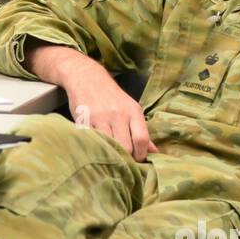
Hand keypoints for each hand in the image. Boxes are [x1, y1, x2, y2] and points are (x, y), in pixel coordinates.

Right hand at [27, 43, 155, 160]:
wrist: (87, 78)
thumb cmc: (112, 97)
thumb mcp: (131, 109)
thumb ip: (141, 131)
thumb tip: (155, 152)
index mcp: (133, 112)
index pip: (142, 139)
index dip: (141, 155)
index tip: (137, 160)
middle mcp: (118, 114)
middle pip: (125, 147)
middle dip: (126, 157)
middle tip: (123, 160)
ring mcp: (100, 117)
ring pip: (109, 146)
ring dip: (110, 154)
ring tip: (111, 154)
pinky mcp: (84, 120)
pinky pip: (93, 141)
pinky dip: (96, 147)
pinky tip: (97, 146)